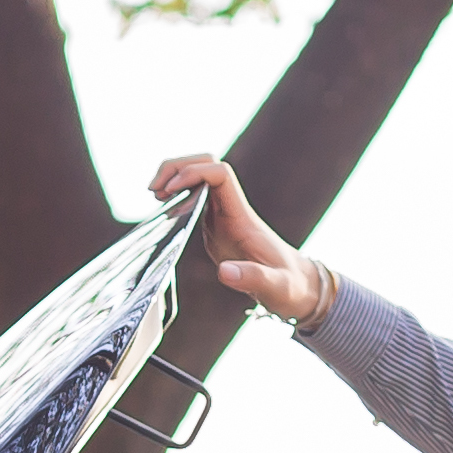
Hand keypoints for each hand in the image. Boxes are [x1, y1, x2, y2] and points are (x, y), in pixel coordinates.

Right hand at [145, 153, 327, 327]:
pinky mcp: (216, 226)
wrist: (298, 288)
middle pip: (206, 164)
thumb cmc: (290, 287)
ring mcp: (224, 216)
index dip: (194, 173)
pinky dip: (176, 194)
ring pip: (199, 176)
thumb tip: (224, 272)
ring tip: (154, 194)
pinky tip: (164, 207)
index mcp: (243, 218)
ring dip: (174, 176)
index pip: (220, 174)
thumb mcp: (276, 287)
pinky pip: (195, 196)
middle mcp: (232, 210)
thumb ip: (252, 278)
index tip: (172, 191)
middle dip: (177, 167)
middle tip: (154, 189)